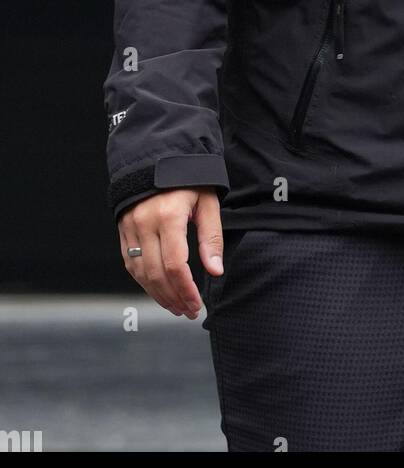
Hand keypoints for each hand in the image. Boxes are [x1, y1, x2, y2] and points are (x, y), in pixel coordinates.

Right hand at [117, 188, 223, 317]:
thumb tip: (215, 271)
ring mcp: (130, 226)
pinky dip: (142, 281)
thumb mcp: (207, 202)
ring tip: (175, 306)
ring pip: (140, 272)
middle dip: (173, 298)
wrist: (158, 156)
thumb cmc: (188, 178)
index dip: (186, 290)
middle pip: (156, 273)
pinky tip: (157, 290)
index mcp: (168, 215)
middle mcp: (145, 222)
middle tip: (188, 311)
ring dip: (157, 294)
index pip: (175, 265)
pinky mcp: (123, 228)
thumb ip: (211, 238)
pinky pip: (130, 262)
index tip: (197, 305)